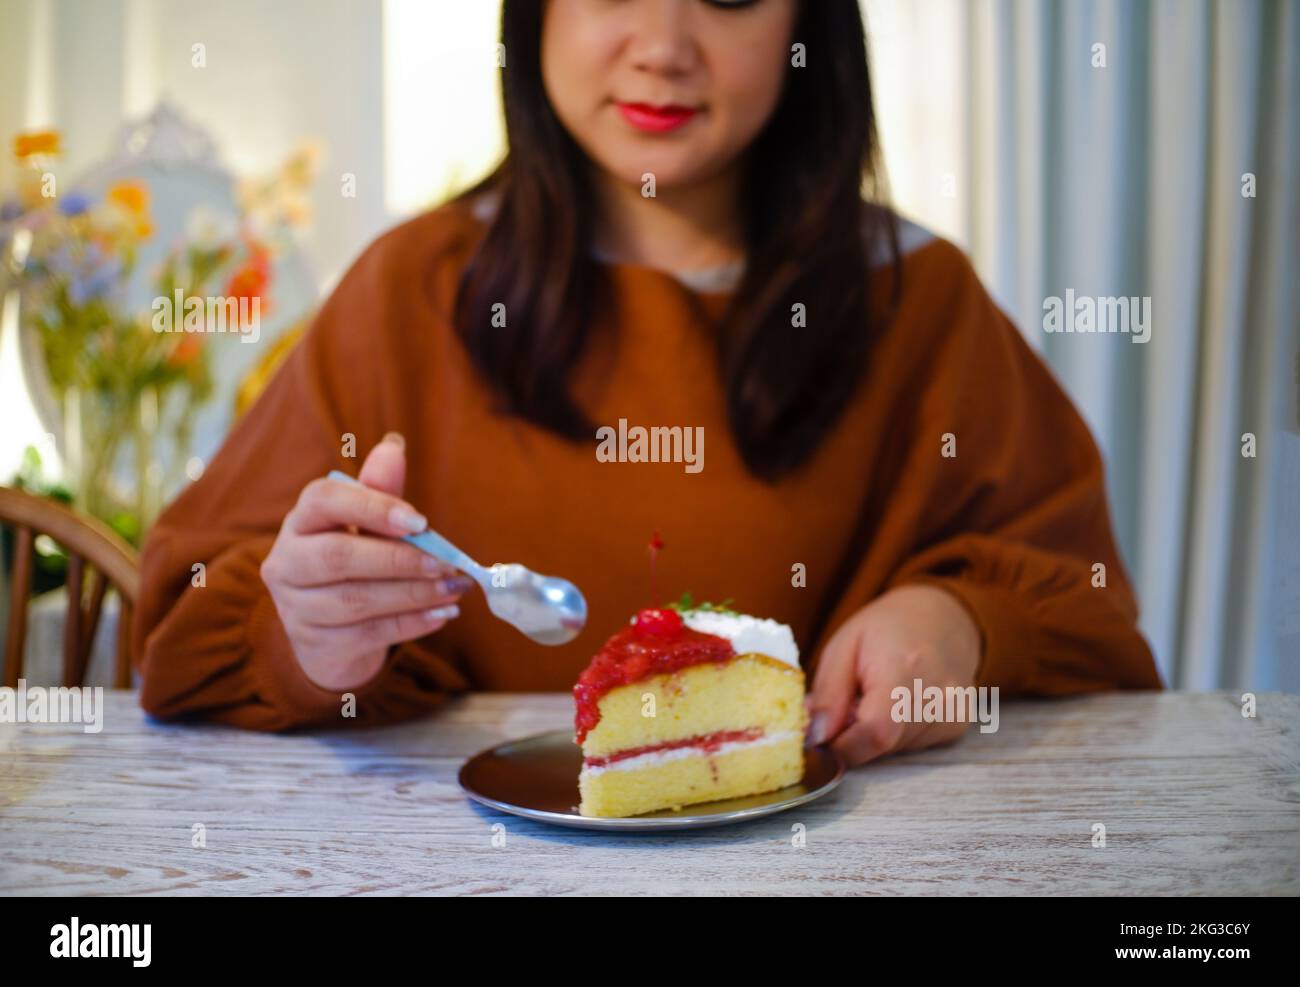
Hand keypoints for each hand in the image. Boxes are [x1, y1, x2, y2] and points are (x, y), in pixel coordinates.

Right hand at [260, 433, 471, 690]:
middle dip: (400, 559)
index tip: (421, 520)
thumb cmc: (353, 566)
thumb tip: (393, 446)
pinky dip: (412, 623)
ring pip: (357, 600)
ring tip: (454, 587)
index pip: (323, 501)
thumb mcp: (364, 526)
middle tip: (448, 563)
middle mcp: (286, 563)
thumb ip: (378, 491)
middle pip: (338, 557)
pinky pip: (370, 634)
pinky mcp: (317, 647)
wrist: (332, 635)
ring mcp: (296, 609)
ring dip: (414, 594)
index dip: (372, 506)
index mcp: (300, 522)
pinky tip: (443, 614)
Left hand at [806, 584, 980, 765]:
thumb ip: (828, 694)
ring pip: (894, 750)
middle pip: (881, 745)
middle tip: (847, 705)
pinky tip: (897, 704)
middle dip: (853, 736)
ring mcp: (951, 715)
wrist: (941, 618)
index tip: (822, 739)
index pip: (876, 732)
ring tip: (873, 697)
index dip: (844, 747)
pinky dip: (894, 733)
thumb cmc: (886, 629)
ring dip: (872, 734)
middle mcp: (937, 697)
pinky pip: (911, 746)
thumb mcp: (843, 646)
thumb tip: (817, 738)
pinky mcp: (956, 726)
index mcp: (904, 670)